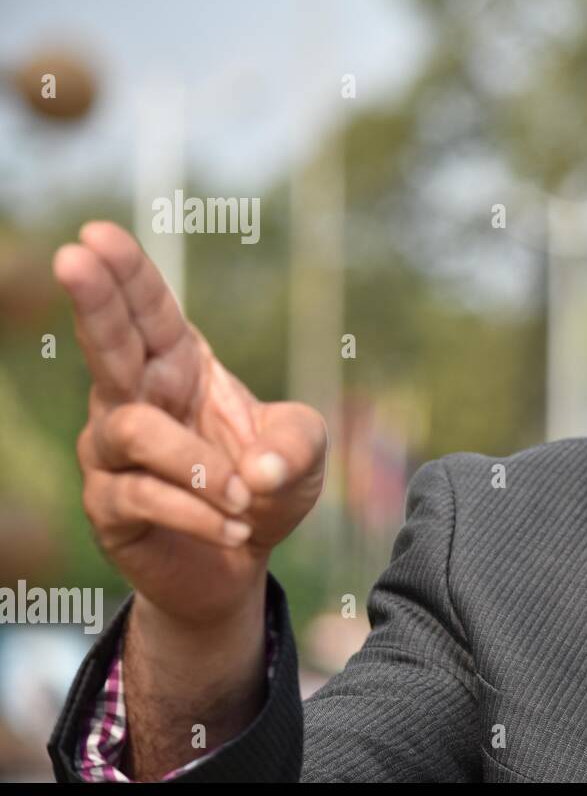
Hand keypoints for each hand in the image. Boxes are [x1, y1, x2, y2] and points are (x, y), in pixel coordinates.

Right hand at [53, 221, 327, 630]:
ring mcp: (112, 451)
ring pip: (135, 431)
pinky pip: (143, 496)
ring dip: (200, 465)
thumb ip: (298, 444)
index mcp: (178, 366)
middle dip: (95, 301)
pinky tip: (236, 528)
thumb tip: (260, 471)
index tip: (98, 234)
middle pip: (107, 343)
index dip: (125, 273)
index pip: (149, 312)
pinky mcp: (108, 505)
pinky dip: (200, 512)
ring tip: (247, 497)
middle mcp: (134, 397)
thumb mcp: (302, 454)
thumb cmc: (264, 487)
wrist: (241, 560)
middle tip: (74, 257)